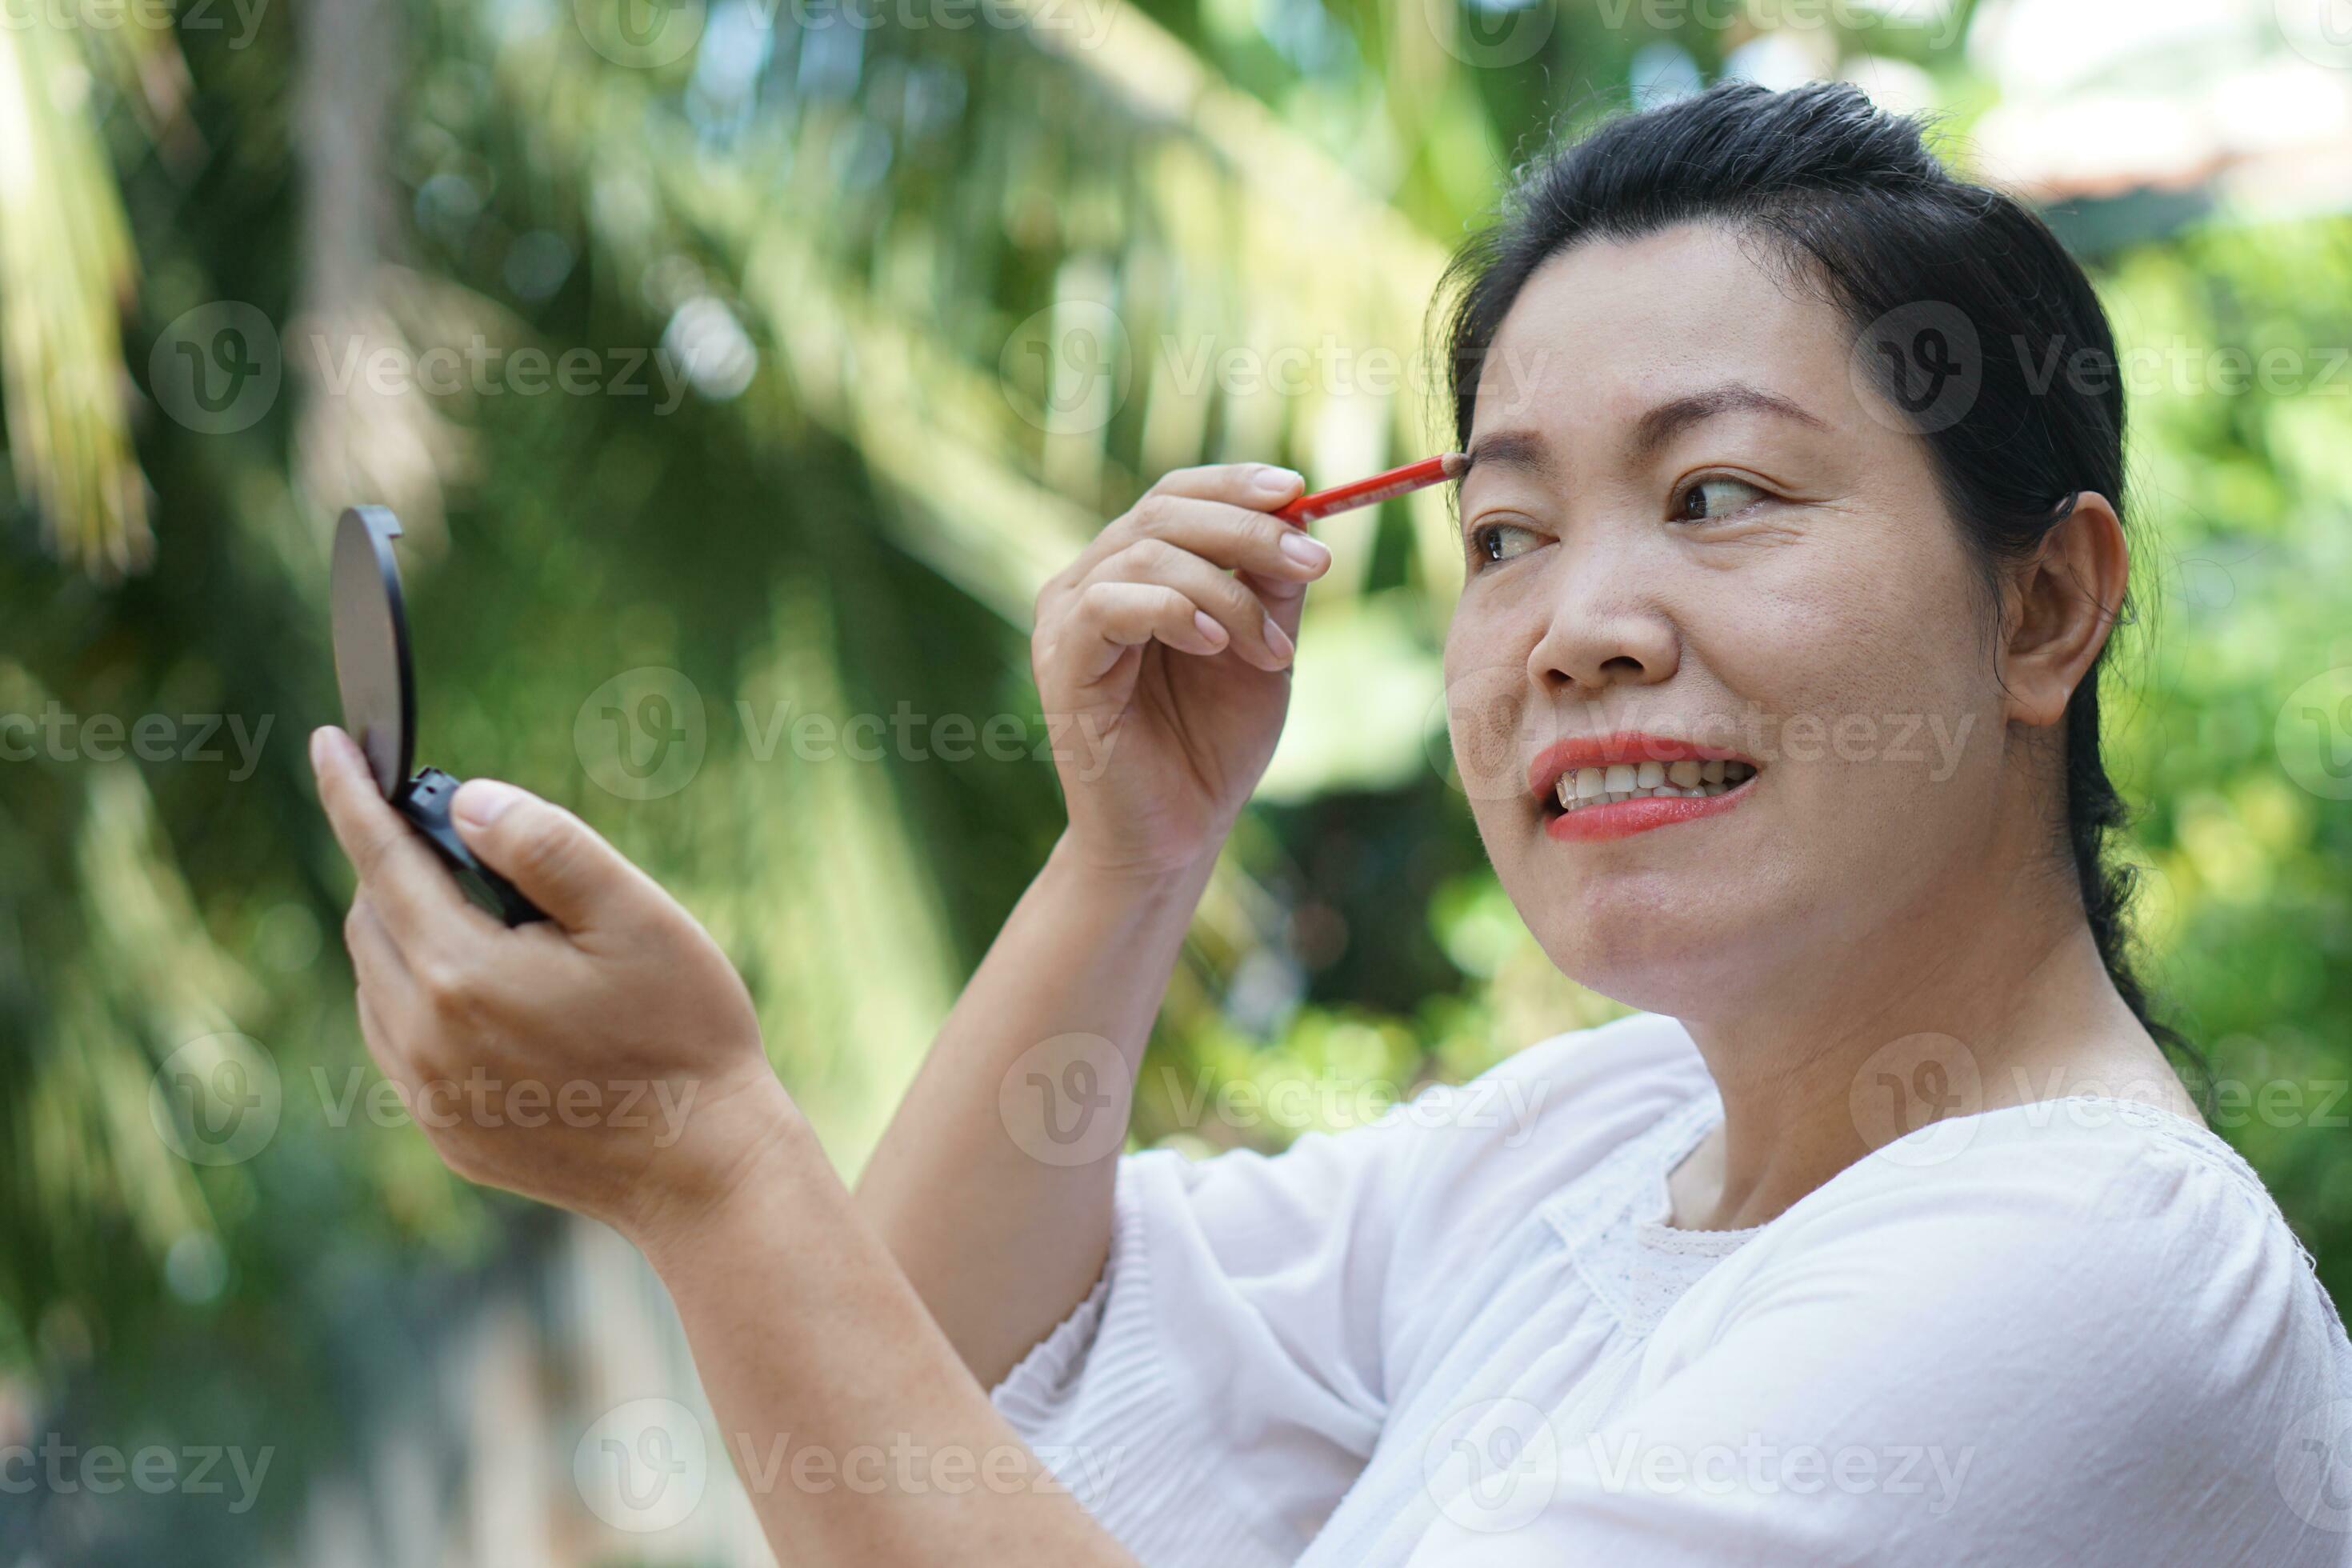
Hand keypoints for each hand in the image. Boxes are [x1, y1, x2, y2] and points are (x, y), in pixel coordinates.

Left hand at [310, 725, 795, 1248]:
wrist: (705, 1169)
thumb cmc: (685, 1033)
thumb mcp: (635, 915)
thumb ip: (545, 846)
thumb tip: (464, 802)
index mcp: (463, 974)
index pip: (382, 860)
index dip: (350, 794)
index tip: (329, 743)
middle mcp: (424, 1040)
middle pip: (371, 920)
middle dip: (397, 864)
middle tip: (458, 838)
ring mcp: (429, 1096)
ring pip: (378, 983)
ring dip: (408, 932)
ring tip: (487, 918)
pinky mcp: (447, 1133)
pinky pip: (400, 1043)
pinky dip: (421, 995)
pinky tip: (489, 994)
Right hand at [1031, 463, 1328, 875]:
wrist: (1174, 838)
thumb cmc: (1212, 747)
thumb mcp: (1261, 651)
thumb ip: (1270, 588)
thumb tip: (1299, 516)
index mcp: (1132, 571)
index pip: (1175, 495)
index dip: (1235, 484)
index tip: (1302, 491)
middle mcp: (1089, 582)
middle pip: (1163, 511)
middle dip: (1250, 529)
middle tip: (1317, 565)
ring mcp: (1066, 619)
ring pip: (1146, 554)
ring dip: (1228, 593)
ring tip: (1274, 653)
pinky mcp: (1060, 662)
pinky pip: (1110, 603)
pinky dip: (1174, 611)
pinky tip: (1216, 644)